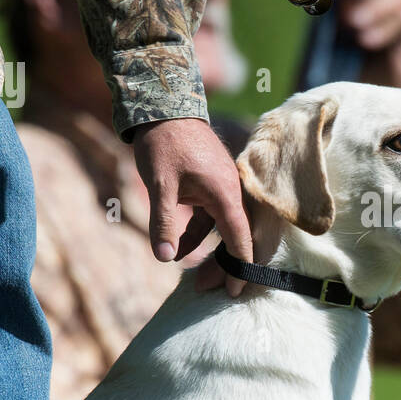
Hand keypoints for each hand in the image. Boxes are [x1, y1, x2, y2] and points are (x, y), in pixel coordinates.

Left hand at [132, 117, 251, 295]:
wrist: (164, 107)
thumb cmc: (164, 144)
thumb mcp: (160, 186)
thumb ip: (163, 223)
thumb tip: (163, 257)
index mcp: (226, 193)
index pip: (241, 238)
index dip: (240, 268)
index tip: (234, 292)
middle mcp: (231, 192)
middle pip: (238, 237)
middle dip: (226, 266)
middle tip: (210, 290)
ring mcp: (222, 189)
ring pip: (225, 229)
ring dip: (212, 253)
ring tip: (197, 279)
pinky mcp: (210, 186)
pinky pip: (211, 218)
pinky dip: (199, 235)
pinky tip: (179, 252)